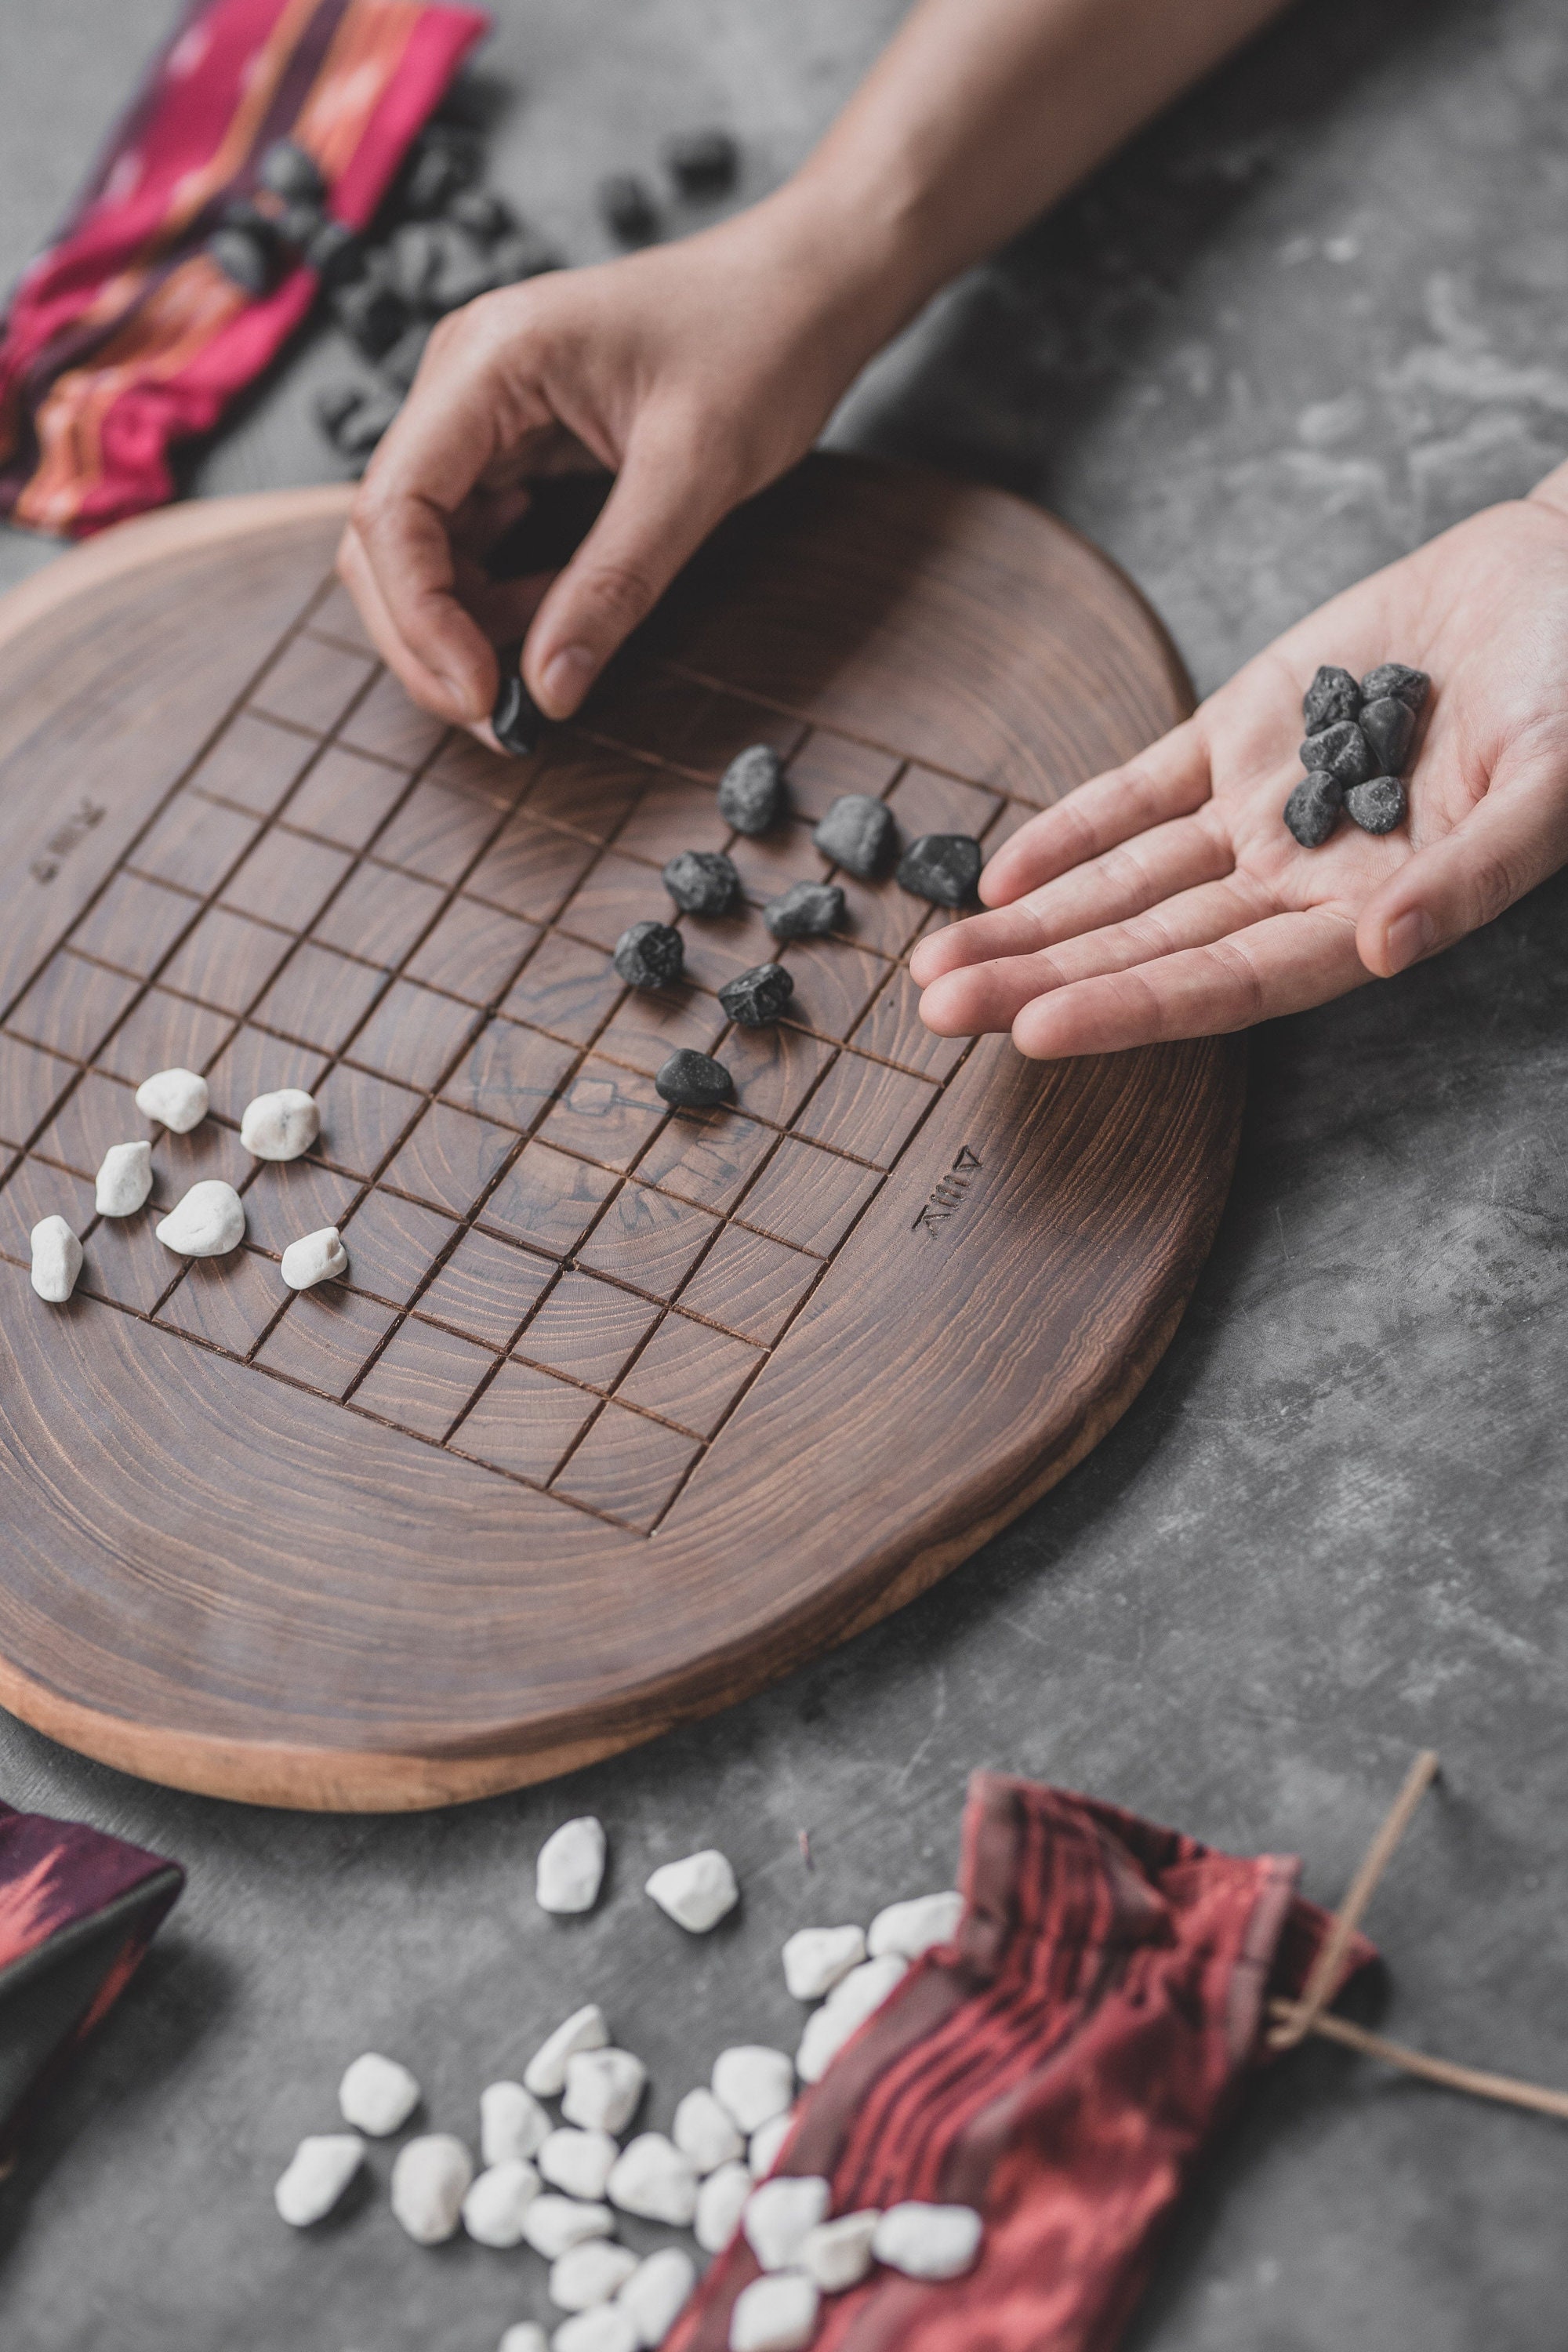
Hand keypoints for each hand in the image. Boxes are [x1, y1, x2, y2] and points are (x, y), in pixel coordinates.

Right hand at [337, 189, 891, 732]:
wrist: (804, 287)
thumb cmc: (761, 342)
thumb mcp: (695, 474)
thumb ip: (616, 583)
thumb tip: (549, 687)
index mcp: (487, 360)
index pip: (391, 508)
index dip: (420, 618)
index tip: (483, 694)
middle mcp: (462, 380)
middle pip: (384, 537)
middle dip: (428, 639)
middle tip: (500, 719)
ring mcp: (480, 412)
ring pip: (419, 548)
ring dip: (461, 627)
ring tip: (537, 676)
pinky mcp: (511, 443)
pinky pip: (470, 540)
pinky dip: (496, 601)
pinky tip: (551, 624)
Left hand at [910, 483, 1567, 1055]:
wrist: (1565, 577)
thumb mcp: (1552, 787)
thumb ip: (1472, 877)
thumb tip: (1385, 945)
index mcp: (1370, 916)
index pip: (1226, 985)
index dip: (1131, 1011)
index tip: (1035, 1035)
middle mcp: (1297, 880)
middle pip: (1146, 948)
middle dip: (1040, 981)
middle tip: (936, 1010)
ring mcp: (1260, 809)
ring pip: (1122, 884)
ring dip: (1029, 923)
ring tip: (934, 962)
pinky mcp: (1239, 732)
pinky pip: (1136, 793)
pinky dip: (1069, 830)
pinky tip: (997, 873)